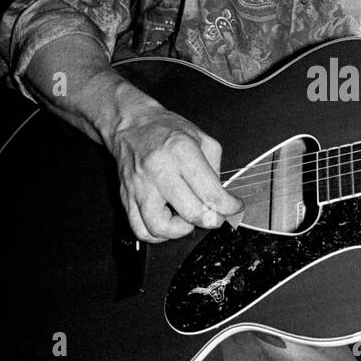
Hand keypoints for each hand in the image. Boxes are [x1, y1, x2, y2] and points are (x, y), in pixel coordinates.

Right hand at [109, 106, 242, 242]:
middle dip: (211, 220)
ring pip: (161, 228)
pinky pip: (141, 230)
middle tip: (215, 214)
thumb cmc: (165, 130)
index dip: (229, 206)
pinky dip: (158, 235)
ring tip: (187, 218)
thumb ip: (215, 168)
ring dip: (181, 230)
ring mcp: (140, 187)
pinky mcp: (126, 198)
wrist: (131, 125)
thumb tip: (221, 198)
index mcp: (181, 152)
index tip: (234, 206)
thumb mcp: (201, 138)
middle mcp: (159, 170)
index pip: (211, 192)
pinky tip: (168, 223)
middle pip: (191, 213)